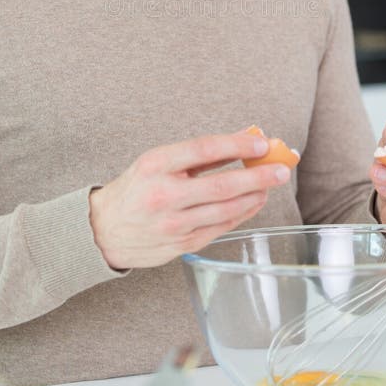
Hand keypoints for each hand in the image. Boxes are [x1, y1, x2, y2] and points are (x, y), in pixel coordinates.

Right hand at [88, 129, 290, 269]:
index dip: (237, 145)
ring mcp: (173, 224)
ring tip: (271, 184)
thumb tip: (245, 139)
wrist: (103, 230)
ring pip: (225, 210)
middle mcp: (163, 195)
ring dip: (254, 196)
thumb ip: (200, 152)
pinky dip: (241, 213)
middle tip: (281, 168)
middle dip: (257, 176)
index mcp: (155, 165)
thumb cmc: (137, 188)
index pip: (203, 150)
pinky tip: (254, 202)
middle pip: (221, 185)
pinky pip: (220, 228)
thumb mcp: (158, 161)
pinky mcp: (181, 245)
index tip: (262, 143)